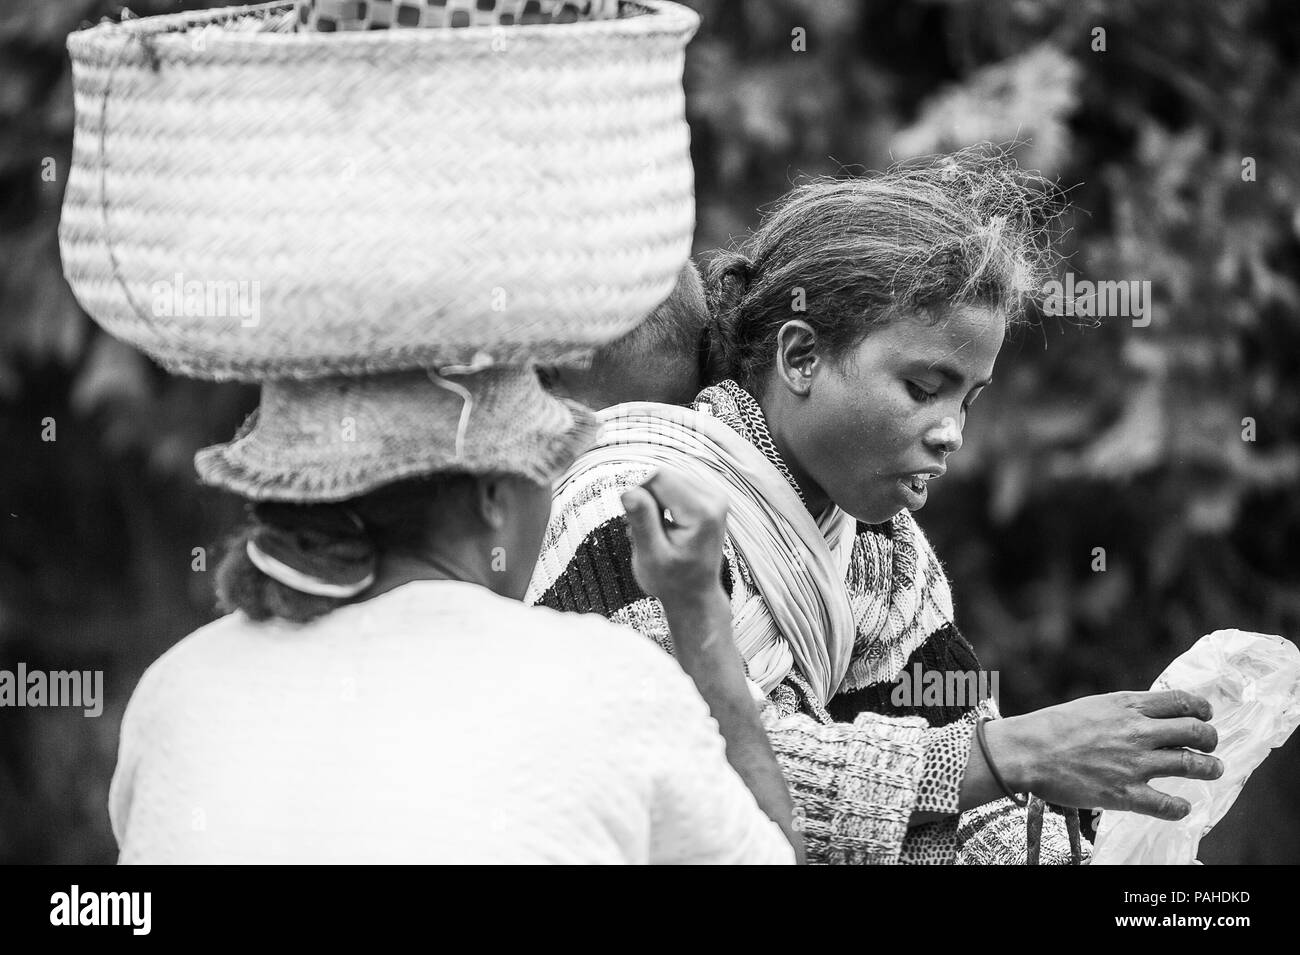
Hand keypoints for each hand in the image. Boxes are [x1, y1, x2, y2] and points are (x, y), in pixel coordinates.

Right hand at [621, 468, 728, 612]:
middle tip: (651, 533)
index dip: (639, 497)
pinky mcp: (709, 497)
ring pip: (667, 479)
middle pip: (663, 475)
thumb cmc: (672, 581)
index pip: (658, 478)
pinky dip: (664, 503)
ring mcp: (715, 496)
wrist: (695, 595)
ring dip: (655, 503)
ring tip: (660, 533)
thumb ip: (642, 522)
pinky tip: (668, 527)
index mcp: (703, 512)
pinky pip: (675, 485)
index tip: (640, 526)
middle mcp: (715, 498)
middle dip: (648, 501)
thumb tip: (629, 491)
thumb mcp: (651, 556)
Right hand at [987, 690, 1223, 820]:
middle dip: (1210, 739)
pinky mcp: (1125, 795)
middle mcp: (1137, 732)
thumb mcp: (1094, 705)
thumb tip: (1151, 715)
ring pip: (1192, 765)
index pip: (1182, 702)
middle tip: (1210, 745)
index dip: (1202, 709)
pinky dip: (1181, 808)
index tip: (1206, 715)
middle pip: (1196, 732)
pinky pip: (1168, 805)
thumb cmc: (1054, 727)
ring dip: (1209, 768)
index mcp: (1128, 706)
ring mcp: (1134, 765)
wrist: (1027, 752)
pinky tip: (1181, 806)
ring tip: (1212, 770)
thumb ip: (1126, 710)